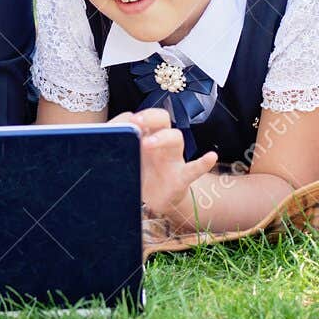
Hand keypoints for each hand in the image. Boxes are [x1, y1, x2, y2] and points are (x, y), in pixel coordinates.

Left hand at [111, 108, 217, 227]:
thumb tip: (108, 133)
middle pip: (163, 119)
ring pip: (176, 138)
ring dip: (162, 138)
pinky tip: (210, 156)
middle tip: (136, 123)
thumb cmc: (140, 175)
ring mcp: (173, 159)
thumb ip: (118, 145)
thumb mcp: (126, 159)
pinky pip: (194, 168)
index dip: (138, 116)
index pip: (147, 117)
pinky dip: (203, 163)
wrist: (153, 202)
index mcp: (147, 136)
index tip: (128, 121)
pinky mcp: (181, 178)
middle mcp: (161, 143)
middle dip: (150, 117)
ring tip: (147, 144)